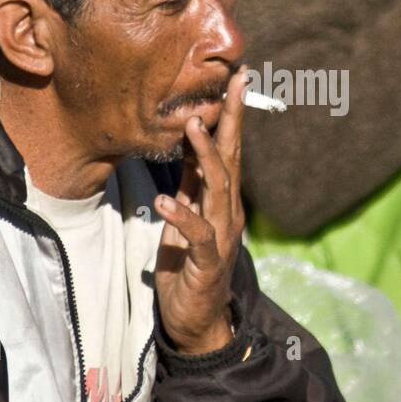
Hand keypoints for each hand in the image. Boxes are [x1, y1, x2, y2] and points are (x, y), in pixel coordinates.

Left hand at [153, 66, 247, 354]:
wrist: (195, 320)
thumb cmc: (187, 268)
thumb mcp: (184, 218)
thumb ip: (189, 186)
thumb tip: (187, 148)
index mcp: (220, 200)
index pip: (227, 150)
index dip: (229, 116)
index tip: (234, 81)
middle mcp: (227, 212)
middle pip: (232, 158)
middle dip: (231, 120)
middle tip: (234, 84)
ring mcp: (220, 235)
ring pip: (219, 187)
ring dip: (206, 155)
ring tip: (191, 124)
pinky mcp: (207, 261)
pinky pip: (197, 234)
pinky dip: (182, 217)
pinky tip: (166, 202)